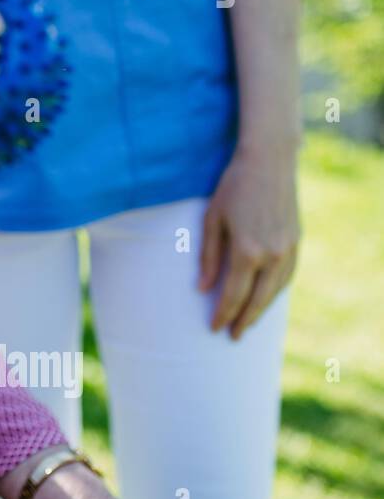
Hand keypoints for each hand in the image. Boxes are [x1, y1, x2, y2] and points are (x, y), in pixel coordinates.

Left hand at [198, 145, 299, 340]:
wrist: (269, 162)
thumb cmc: (232, 188)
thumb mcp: (212, 220)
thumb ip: (208, 256)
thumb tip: (202, 288)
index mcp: (247, 250)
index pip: (234, 294)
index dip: (224, 314)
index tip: (214, 328)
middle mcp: (272, 254)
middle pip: (258, 299)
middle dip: (244, 320)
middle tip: (233, 336)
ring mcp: (288, 248)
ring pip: (276, 290)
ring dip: (262, 309)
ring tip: (248, 322)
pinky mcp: (296, 241)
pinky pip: (288, 275)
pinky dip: (276, 290)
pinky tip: (266, 297)